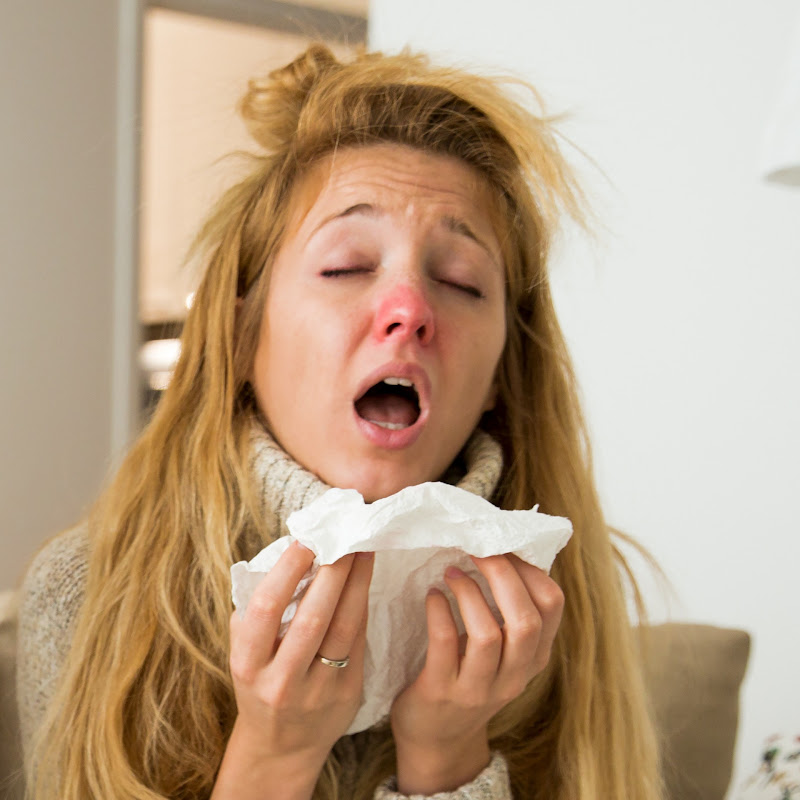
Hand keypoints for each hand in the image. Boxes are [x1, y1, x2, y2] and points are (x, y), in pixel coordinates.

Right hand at [212, 542, 373, 799]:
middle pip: (313, 616)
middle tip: (345, 535)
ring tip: (363, 550)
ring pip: (344, 628)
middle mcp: (282, 681)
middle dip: (333, 571)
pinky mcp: (348, 693)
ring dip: (357, 583)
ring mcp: (318, 690)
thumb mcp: (244, 653)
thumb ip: (256, 613)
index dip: (288, 569)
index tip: (307, 538)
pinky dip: (362, 605)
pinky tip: (365, 581)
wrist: (282, 746)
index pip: (267, 608)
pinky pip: (359, 641)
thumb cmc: (260, 682)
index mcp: (248, 665)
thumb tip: (287, 557)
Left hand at [390, 554, 563, 794]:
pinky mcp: (442, 692)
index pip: (552, 606)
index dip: (530, 569)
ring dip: (469, 593)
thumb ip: (510, 612)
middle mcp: (514, 676)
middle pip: (526, 621)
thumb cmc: (469, 677)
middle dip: (502, 575)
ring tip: (452, 572)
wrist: (438, 740)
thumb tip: (505, 549)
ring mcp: (478, 688)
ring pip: (488, 636)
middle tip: (477, 549)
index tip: (503, 546)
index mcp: (534, 658)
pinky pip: (444, 645)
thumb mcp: (504, 652)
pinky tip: (432, 596)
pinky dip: (439, 612)